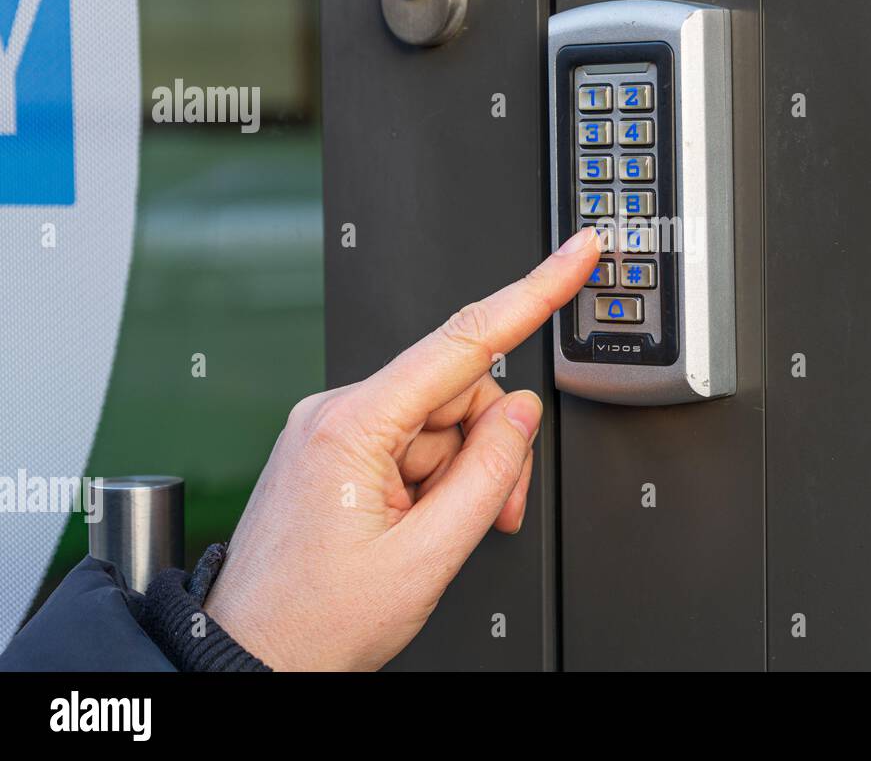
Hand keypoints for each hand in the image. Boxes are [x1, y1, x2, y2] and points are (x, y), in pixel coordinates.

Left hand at [203, 227, 599, 669]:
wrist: (253, 660)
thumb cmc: (314, 622)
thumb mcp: (426, 556)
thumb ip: (488, 474)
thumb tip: (521, 412)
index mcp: (351, 425)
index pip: (462, 341)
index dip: (531, 292)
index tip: (573, 256)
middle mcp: (338, 413)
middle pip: (461, 392)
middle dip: (492, 449)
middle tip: (493, 513)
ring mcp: (336, 432)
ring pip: (445, 423)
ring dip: (467, 475)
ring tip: (443, 535)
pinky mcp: (340, 452)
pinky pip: (417, 444)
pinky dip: (441, 481)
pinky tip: (425, 526)